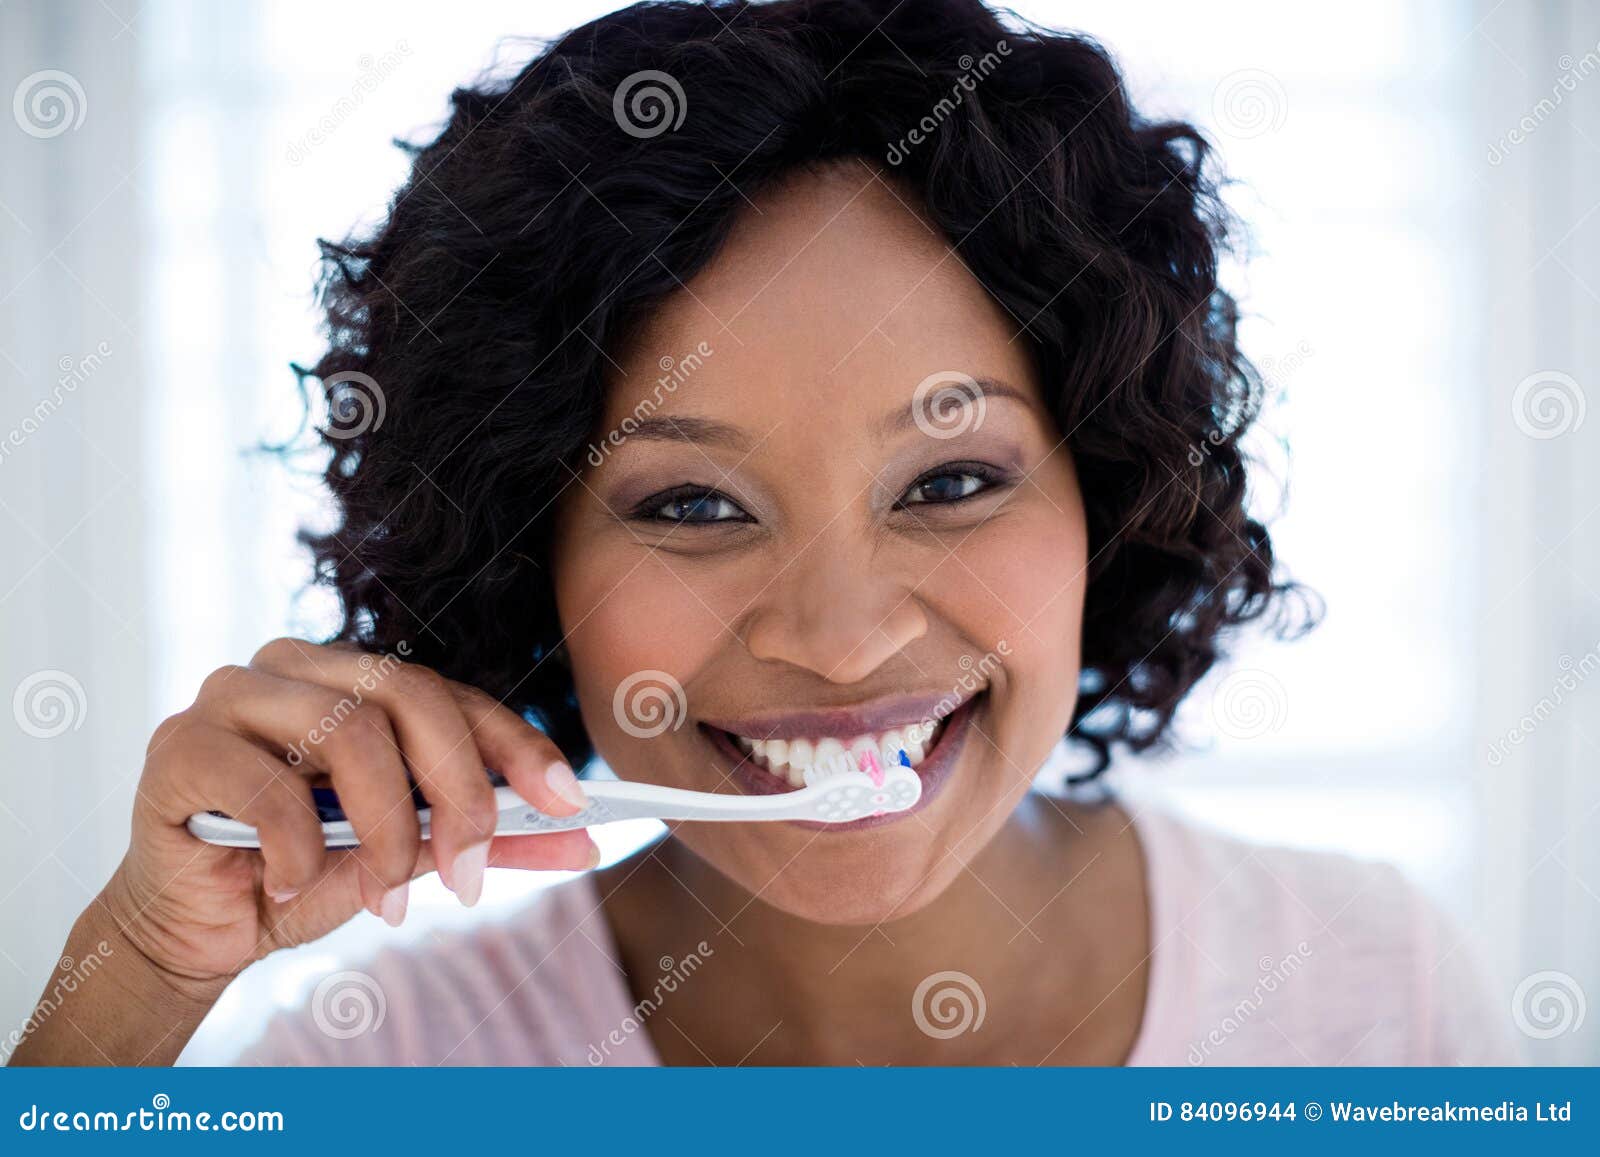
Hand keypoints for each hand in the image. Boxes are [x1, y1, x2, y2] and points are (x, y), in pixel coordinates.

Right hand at [102, 637, 597, 990]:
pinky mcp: (181, 746)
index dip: (516, 745)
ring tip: (384, 896)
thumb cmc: (303, 873)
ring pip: (350, 733)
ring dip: (385, 829)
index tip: (569, 804)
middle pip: (409, 696)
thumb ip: (483, 839)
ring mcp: (232, 695)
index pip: (452, 694)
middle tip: (469, 875)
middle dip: (459, 792)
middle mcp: (296, 666)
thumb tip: (581, 840)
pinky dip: (298, 850)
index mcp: (353, 676)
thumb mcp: (408, 858)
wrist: (201, 928)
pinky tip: (292, 887)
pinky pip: (268, 788)